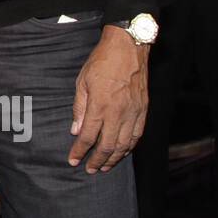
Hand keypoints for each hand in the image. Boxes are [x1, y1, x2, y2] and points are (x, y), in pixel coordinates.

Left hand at [67, 25, 148, 173]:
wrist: (128, 48)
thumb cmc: (102, 62)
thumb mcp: (82, 82)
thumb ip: (79, 108)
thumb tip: (75, 130)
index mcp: (100, 106)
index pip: (88, 136)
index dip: (80, 151)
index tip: (73, 160)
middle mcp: (118, 112)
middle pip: (107, 146)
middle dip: (97, 161)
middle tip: (90, 169)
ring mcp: (133, 112)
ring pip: (125, 144)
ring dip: (114, 158)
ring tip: (105, 167)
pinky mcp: (144, 109)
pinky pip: (137, 135)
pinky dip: (129, 147)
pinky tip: (122, 152)